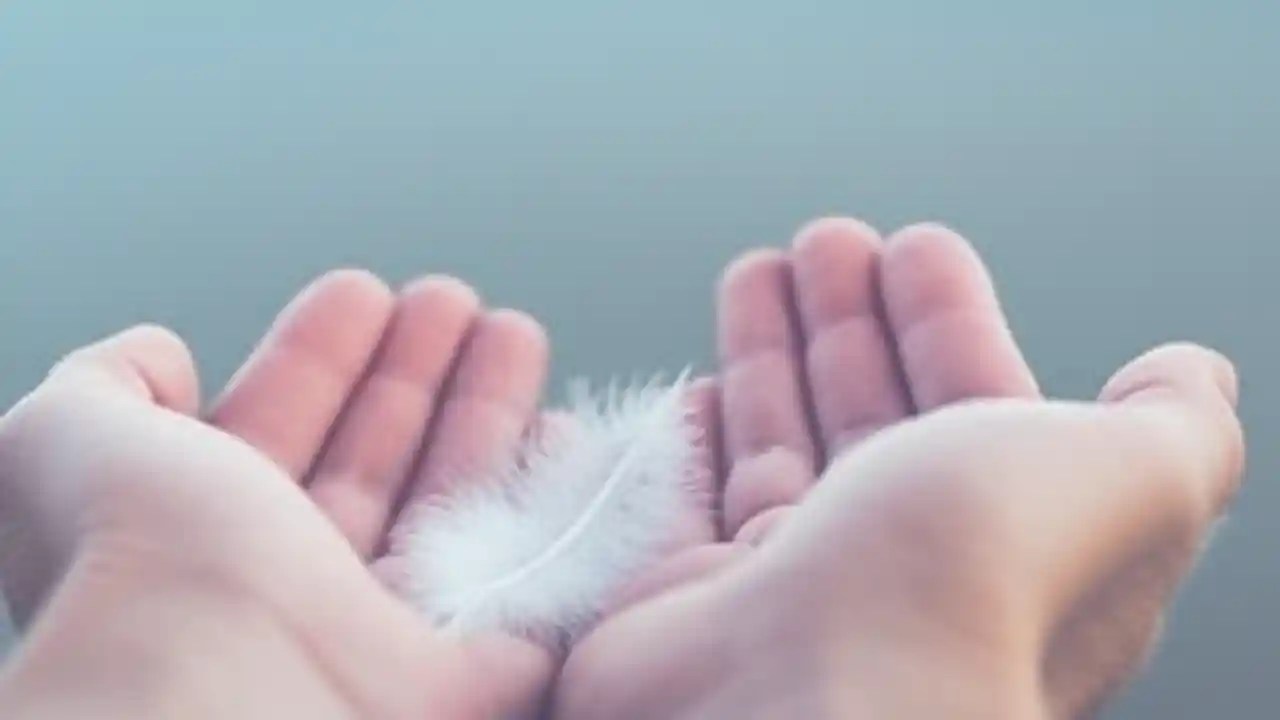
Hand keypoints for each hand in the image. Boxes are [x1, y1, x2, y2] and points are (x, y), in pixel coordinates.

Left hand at [0, 271, 553, 718]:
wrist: (236, 692)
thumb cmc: (146, 572)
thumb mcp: (63, 441)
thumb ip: (101, 387)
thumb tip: (159, 356)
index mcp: (202, 541)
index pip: (275, 432)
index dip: (317, 359)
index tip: (362, 294)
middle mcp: (296, 591)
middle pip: (372, 457)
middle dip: (413, 369)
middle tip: (451, 300)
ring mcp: (387, 630)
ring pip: (447, 501)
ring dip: (482, 407)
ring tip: (511, 328)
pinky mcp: (471, 669)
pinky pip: (522, 574)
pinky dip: (548, 503)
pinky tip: (562, 434)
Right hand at [552, 221, 1242, 717]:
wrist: (794, 696)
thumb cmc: (964, 587)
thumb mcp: (1134, 478)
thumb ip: (1179, 428)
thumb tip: (1188, 375)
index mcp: (1009, 547)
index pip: (980, 408)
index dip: (952, 323)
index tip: (915, 248)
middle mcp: (899, 577)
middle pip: (871, 420)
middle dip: (851, 321)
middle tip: (825, 242)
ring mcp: (789, 592)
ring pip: (780, 447)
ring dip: (772, 352)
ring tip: (760, 270)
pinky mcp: (689, 600)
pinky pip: (693, 501)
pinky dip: (697, 440)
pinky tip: (699, 388)